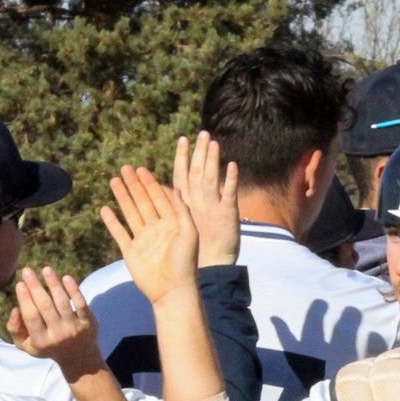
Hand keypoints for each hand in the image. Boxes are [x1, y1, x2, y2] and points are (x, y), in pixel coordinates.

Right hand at [8, 267, 104, 380]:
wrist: (78, 357)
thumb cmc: (47, 346)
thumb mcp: (27, 345)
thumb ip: (15, 329)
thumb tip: (15, 309)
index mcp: (41, 341)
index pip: (31, 316)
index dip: (25, 299)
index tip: (20, 283)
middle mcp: (58, 335)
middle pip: (45, 306)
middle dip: (35, 286)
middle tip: (27, 271)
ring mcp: (74, 328)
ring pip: (62, 302)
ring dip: (54, 283)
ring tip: (46, 269)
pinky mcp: (88, 323)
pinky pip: (80, 304)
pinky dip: (74, 290)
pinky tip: (66, 278)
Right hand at [100, 165, 198, 306]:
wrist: (172, 291)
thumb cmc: (185, 264)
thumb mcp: (189, 235)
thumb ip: (183, 212)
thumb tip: (177, 188)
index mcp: (172, 223)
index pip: (159, 198)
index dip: (151, 183)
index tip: (142, 169)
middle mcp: (156, 228)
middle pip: (143, 201)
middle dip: (134, 185)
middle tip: (126, 168)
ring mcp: (142, 239)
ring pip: (130, 213)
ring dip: (122, 197)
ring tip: (114, 181)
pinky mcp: (130, 251)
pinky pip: (119, 233)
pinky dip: (112, 221)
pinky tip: (105, 209)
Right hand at [171, 133, 240, 266]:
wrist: (209, 267)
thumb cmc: (194, 249)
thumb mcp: (182, 223)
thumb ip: (176, 204)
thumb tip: (167, 188)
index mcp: (185, 203)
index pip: (182, 174)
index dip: (183, 156)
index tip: (184, 139)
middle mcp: (196, 202)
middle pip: (196, 171)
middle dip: (199, 152)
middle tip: (202, 133)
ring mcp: (211, 207)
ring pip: (210, 178)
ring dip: (211, 159)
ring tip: (213, 142)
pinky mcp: (227, 214)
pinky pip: (229, 193)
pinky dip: (230, 179)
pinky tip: (232, 165)